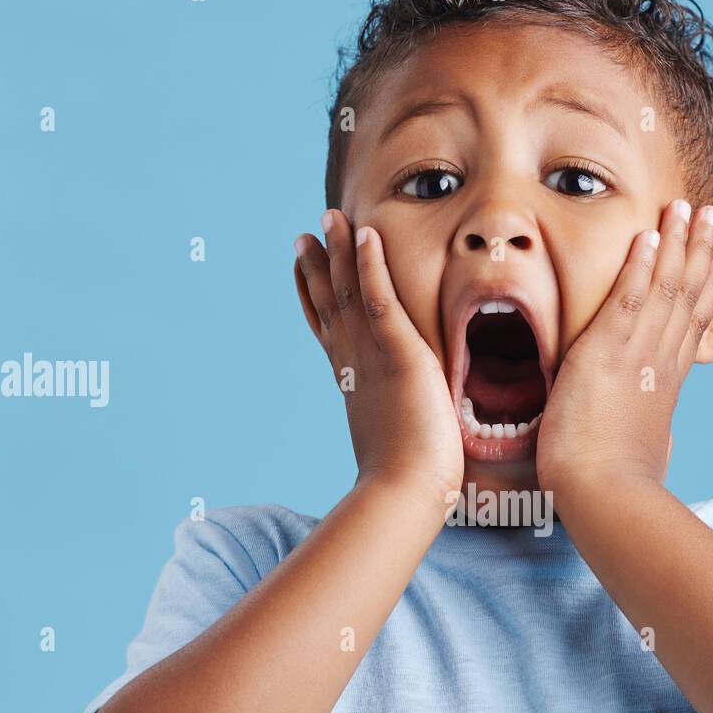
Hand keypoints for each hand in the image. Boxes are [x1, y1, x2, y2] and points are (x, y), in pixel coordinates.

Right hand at [295, 210, 463, 512]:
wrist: (404, 493)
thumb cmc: (406, 483)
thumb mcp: (394, 442)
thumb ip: (394, 424)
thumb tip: (404, 436)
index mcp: (353, 383)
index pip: (328, 331)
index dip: (314, 298)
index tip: (305, 271)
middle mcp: (354, 364)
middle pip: (330, 304)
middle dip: (318, 267)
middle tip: (306, 234)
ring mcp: (372, 357)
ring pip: (350, 293)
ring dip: (340, 252)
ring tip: (330, 218)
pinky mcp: (399, 355)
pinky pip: (381, 299)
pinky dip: (372, 265)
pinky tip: (367, 234)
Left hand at [535, 198, 712, 502]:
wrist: (604, 492)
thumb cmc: (616, 485)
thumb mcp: (644, 452)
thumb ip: (648, 435)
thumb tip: (655, 444)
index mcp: (666, 382)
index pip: (691, 323)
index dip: (707, 286)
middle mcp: (659, 360)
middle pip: (687, 294)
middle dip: (699, 251)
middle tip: (710, 214)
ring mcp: (637, 353)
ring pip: (665, 287)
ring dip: (676, 244)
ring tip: (687, 209)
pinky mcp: (607, 350)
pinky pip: (628, 297)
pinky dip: (641, 264)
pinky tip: (650, 235)